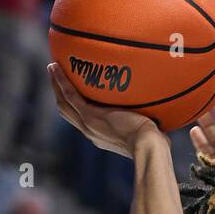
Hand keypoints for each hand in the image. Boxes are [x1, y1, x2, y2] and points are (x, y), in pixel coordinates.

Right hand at [47, 63, 165, 157]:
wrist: (149, 147)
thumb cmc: (155, 142)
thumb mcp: (148, 130)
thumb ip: (147, 121)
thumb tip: (161, 112)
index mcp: (101, 135)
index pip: (82, 119)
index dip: (75, 106)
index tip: (72, 91)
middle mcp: (91, 131)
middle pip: (68, 111)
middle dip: (60, 93)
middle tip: (56, 75)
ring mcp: (88, 124)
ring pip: (64, 102)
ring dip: (57, 85)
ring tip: (53, 67)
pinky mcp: (89, 117)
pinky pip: (70, 95)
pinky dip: (61, 82)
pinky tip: (57, 67)